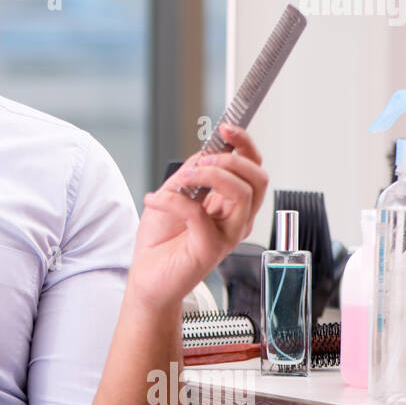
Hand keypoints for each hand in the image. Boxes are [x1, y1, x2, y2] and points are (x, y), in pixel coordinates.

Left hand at [126, 123, 268, 313]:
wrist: (147, 276)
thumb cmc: (161, 240)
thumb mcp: (174, 194)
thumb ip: (192, 173)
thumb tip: (205, 151)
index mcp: (231, 204)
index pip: (253, 168)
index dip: (245, 144)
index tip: (227, 127)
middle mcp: (237, 219)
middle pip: (258, 178)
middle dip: (231, 159)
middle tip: (201, 161)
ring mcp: (228, 235)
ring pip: (241, 194)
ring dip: (211, 175)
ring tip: (184, 178)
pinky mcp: (211, 249)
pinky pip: (200, 214)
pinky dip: (173, 201)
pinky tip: (155, 201)